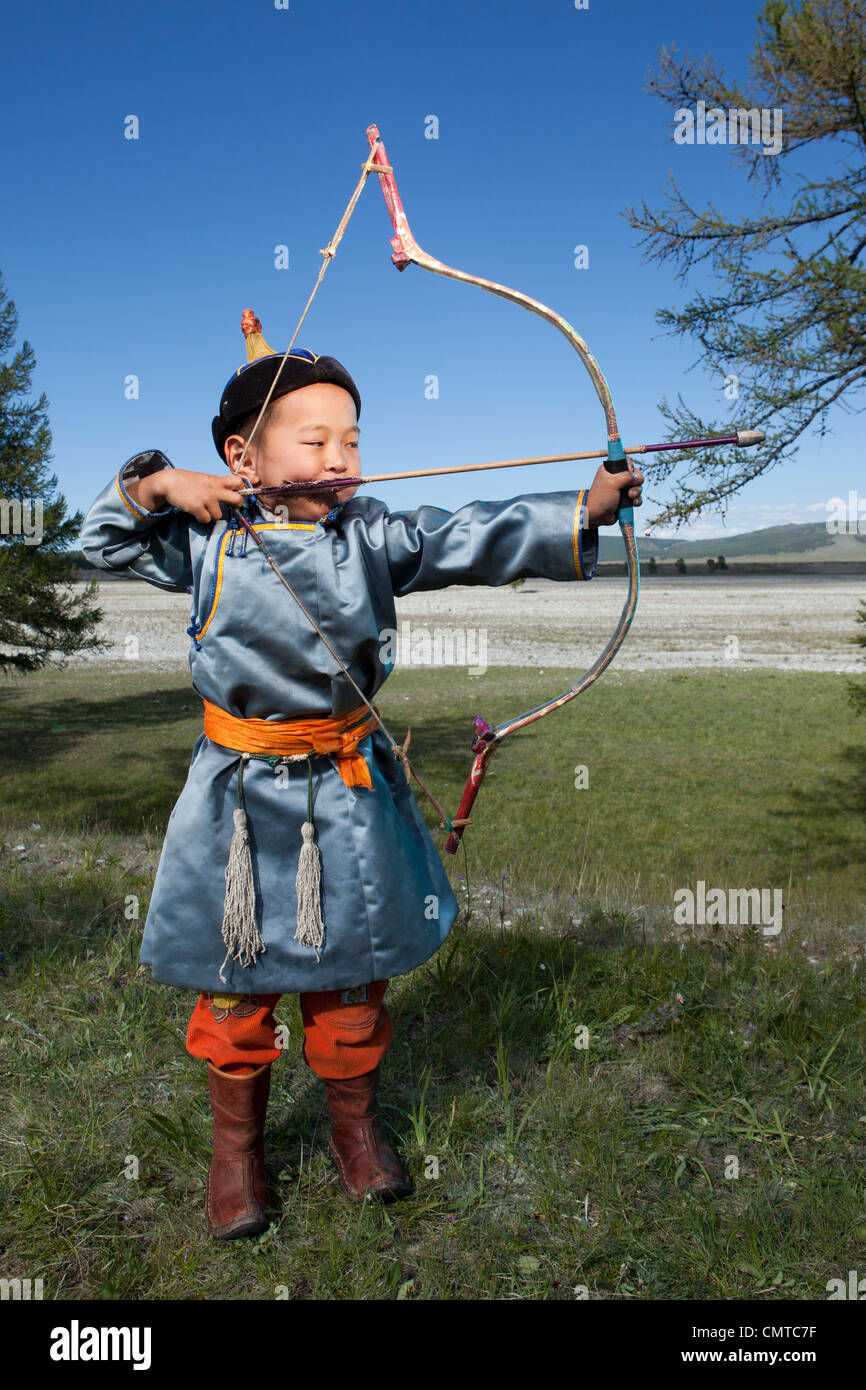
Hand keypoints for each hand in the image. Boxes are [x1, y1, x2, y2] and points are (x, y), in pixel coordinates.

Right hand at [131, 469, 249, 522]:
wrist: (169, 482)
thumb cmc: (188, 481)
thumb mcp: (206, 479)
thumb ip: (218, 484)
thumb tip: (231, 491)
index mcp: (217, 480)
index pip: (239, 482)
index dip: (242, 488)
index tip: (238, 492)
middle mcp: (214, 489)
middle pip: (238, 500)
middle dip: (237, 505)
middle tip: (232, 506)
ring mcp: (206, 499)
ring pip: (219, 515)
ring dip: (212, 514)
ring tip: (204, 508)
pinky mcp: (197, 507)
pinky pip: (206, 520)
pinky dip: (201, 518)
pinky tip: (196, 512)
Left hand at [584, 458, 642, 526]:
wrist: (597, 516)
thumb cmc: (601, 498)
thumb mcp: (612, 483)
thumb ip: (626, 476)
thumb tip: (637, 477)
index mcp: (611, 469)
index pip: (626, 461)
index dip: (630, 467)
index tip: (627, 474)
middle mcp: (618, 477)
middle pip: (635, 473)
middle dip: (637, 481)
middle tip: (630, 488)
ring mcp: (623, 488)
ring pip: (638, 485)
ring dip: (637, 492)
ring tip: (629, 497)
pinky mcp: (626, 498)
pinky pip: (638, 496)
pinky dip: (637, 500)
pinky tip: (632, 504)